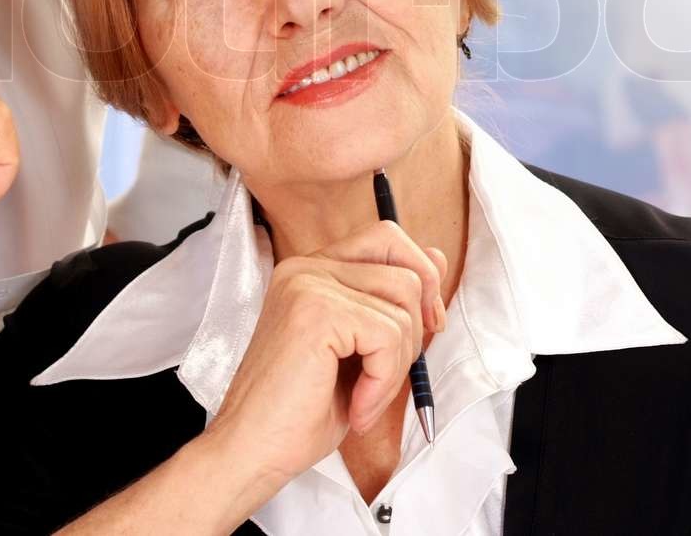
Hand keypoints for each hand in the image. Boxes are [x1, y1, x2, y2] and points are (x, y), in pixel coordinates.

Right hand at [201, 221, 448, 490]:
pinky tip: (357, 406)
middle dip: (418, 323)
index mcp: (313, 270)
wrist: (251, 451)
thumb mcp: (360, 349)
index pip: (387, 239)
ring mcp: (309, 285)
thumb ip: (392, 303)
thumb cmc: (301, 411)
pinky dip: (384, 382)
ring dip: (397, 365)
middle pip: (404, 267)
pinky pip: (388, 336)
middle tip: (396, 368)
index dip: (420, 279)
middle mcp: (307, 268)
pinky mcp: (316, 312)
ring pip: (402, 306)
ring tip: (365, 397)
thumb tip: (439, 259)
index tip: (423, 327)